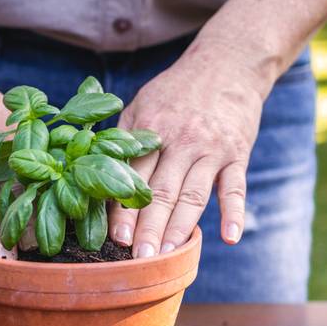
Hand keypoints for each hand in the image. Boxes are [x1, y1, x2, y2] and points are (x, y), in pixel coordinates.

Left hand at [109, 43, 265, 256]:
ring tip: (168, 258)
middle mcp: (180, 141)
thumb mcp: (141, 106)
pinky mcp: (237, 153)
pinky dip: (234, 213)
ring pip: (193, 195)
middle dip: (148, 228)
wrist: (227, 64)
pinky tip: (229, 238)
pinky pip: (235, 187)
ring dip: (180, 228)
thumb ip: (121, 141)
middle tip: (138, 261)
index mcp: (150, 130)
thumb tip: (89, 174)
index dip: (123, 209)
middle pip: (161, 192)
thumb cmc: (174, 92)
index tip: (114, 239)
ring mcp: (210, 149)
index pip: (132, 176)